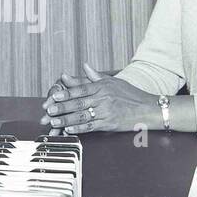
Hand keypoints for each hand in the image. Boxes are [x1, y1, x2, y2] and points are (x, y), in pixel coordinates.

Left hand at [38, 63, 158, 133]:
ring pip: (83, 116)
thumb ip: (96, 76)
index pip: (80, 89)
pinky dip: (80, 129)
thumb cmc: (131, 95)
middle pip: (78, 103)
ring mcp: (106, 112)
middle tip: (48, 110)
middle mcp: (103, 98)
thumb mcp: (114, 82)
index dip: (65, 93)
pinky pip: (92, 126)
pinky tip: (70, 130)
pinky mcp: (110, 124)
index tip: (52, 96)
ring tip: (54, 122)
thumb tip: (84, 66)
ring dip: (66, 120)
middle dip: (61, 107)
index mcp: (102, 87)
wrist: (148, 108)